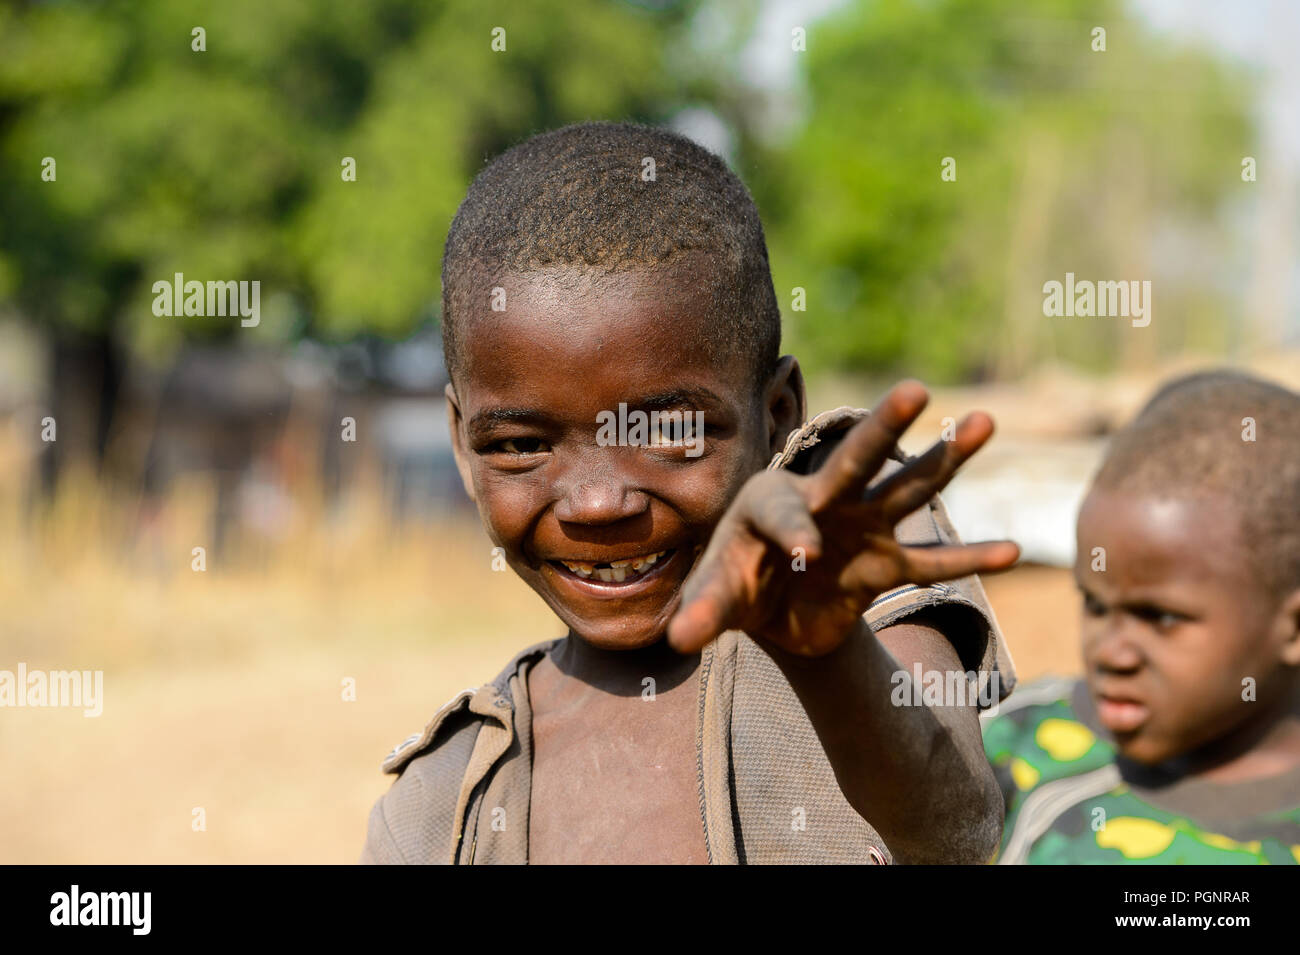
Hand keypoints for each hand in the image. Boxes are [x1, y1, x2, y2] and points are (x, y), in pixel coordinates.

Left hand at [666, 380, 1018, 656]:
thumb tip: (677, 639)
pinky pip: (931, 563)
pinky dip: (967, 560)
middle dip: (883, 429)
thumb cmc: (735, 588)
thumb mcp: (714, 602)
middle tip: (916, 391)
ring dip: (945, 459)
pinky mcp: (885, 564)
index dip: (793, 526)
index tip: (807, 552)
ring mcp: (860, 528)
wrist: (770, 608)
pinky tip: (1012, 551)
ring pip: (907, 489)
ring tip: (985, 420)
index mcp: (767, 504)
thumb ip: (701, 613)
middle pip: (855, 461)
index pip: (781, 507)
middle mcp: (821, 502)